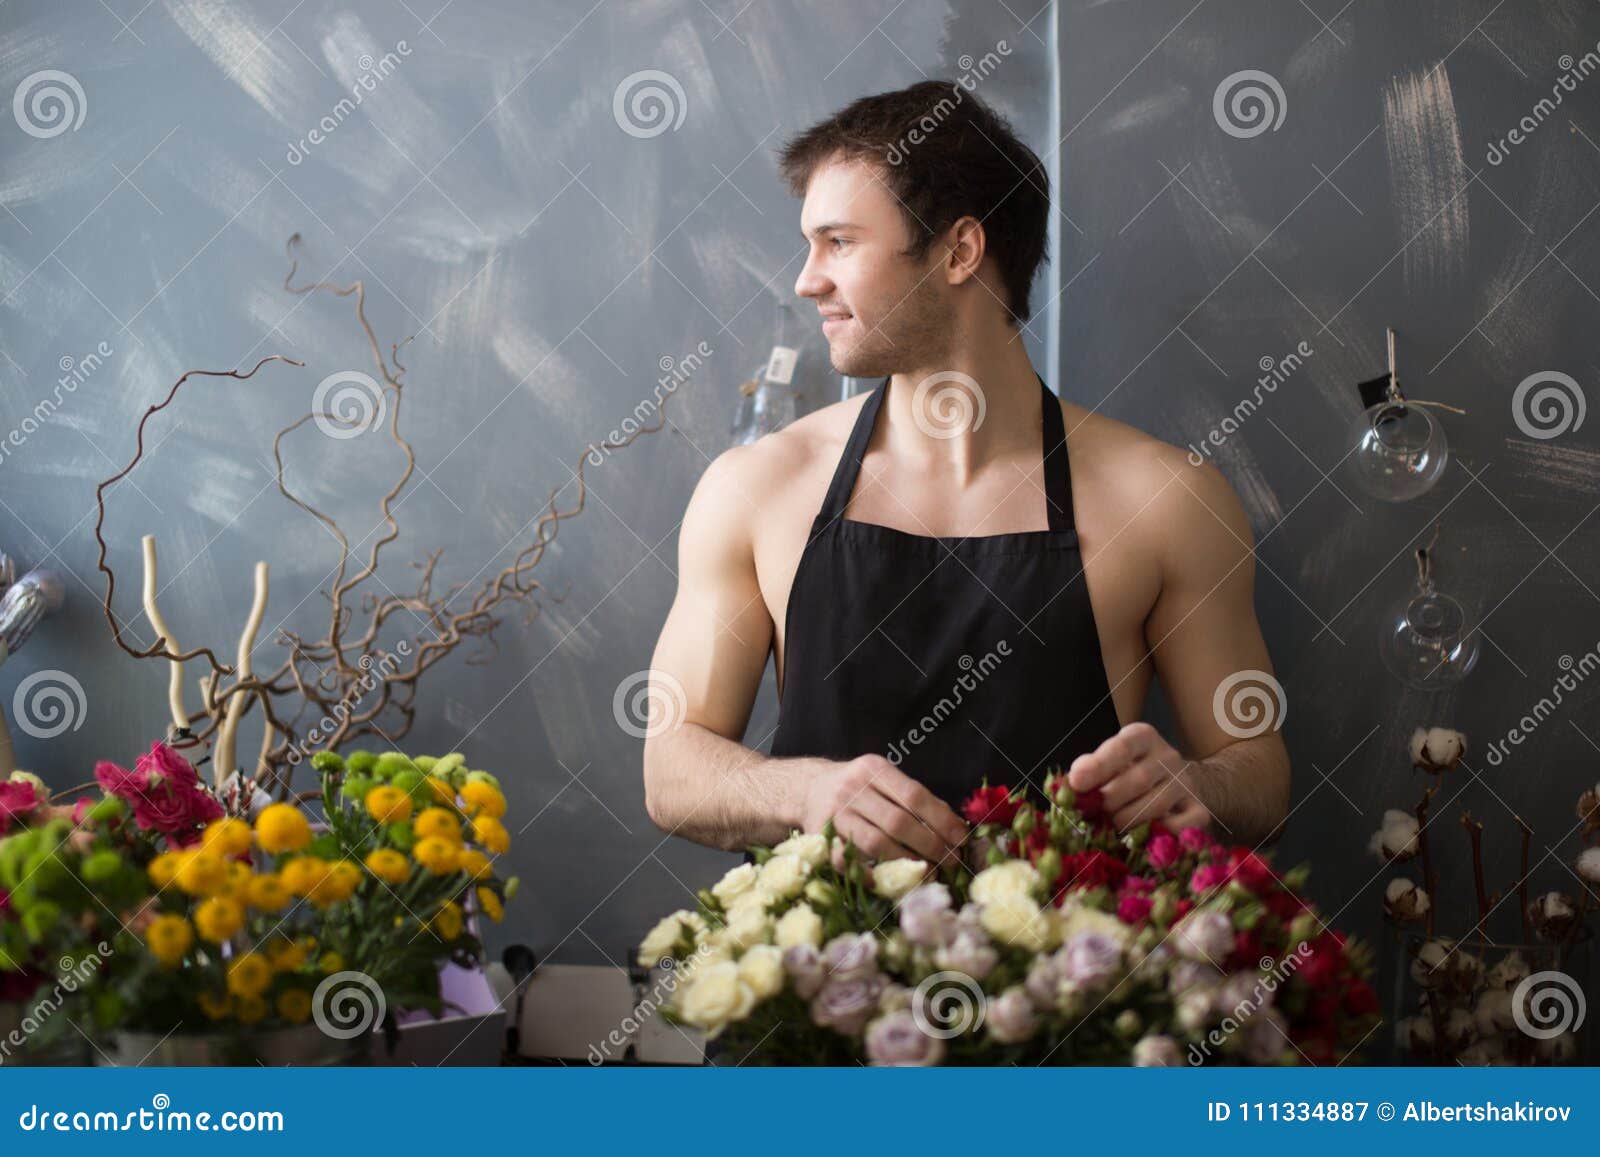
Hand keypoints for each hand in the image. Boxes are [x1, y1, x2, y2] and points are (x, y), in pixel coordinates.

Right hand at [800, 754, 968, 866]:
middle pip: (898, 821)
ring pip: (875, 843)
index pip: (914, 795)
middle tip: (951, 860)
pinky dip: (869, 873)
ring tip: (929, 872)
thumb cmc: (858, 789)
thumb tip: (953, 827)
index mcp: (872, 769)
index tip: (961, 838)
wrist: (808, 789)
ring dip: (906, 861)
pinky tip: (889, 881)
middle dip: (930, 844)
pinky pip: (846, 860)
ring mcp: (834, 814)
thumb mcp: (882, 779)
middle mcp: (851, 788)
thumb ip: (912, 798)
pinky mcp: (819, 838)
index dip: (941, 819)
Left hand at [1065, 722, 1213, 832]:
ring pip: (1155, 807)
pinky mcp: (1200, 810)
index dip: (1098, 766)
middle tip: (1093, 815)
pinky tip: (1140, 836)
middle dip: (1109, 801)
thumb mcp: (1109, 762)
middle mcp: (1168, 756)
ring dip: (1126, 822)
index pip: (1122, 747)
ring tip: (1111, 827)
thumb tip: (1072, 783)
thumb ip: (1089, 768)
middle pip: (1138, 780)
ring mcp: (1186, 783)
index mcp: (1143, 737)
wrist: (1180, 785)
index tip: (1076, 783)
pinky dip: (1156, 835)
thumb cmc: (1131, 774)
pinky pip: (1178, 827)